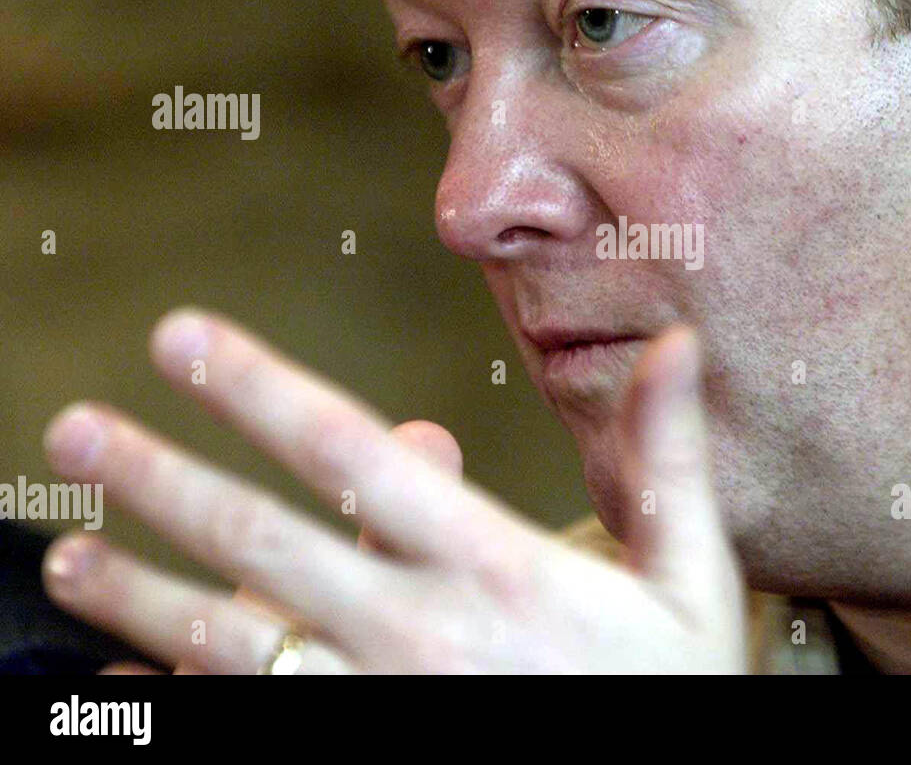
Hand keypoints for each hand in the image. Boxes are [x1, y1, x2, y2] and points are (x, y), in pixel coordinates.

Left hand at [42, 310, 745, 672]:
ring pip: (235, 647)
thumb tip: (678, 344)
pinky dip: (172, 707)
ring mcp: (384, 703)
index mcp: (499, 569)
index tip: (183, 339)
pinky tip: (113, 688)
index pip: (357, 456)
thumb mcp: (691, 576)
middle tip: (77, 432)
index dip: (260, 389)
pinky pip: (252, 727)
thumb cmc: (672, 689)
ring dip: (140, 595)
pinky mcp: (364, 751)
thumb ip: (666, 457)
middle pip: (267, 544)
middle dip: (164, 481)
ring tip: (66, 558)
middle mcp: (424, 635)